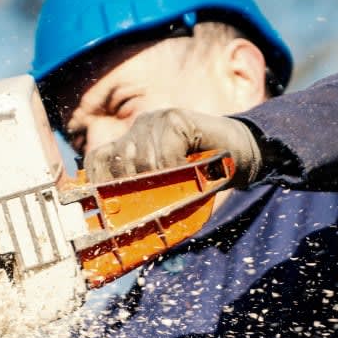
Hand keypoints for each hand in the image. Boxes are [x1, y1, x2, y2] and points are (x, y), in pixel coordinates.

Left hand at [87, 108, 262, 186]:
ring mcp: (156, 120)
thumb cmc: (202, 175)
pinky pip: (164, 153)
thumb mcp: (167, 186)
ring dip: (161, 180)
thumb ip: (143, 192)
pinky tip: (187, 168)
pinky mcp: (175, 118)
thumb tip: (118, 219)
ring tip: (178, 181)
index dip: (99, 182)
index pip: (98, 159)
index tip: (104, 202)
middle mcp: (138, 127)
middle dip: (137, 188)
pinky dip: (175, 168)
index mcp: (130, 142)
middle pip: (120, 163)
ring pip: (142, 160)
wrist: (239, 153)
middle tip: (158, 196)